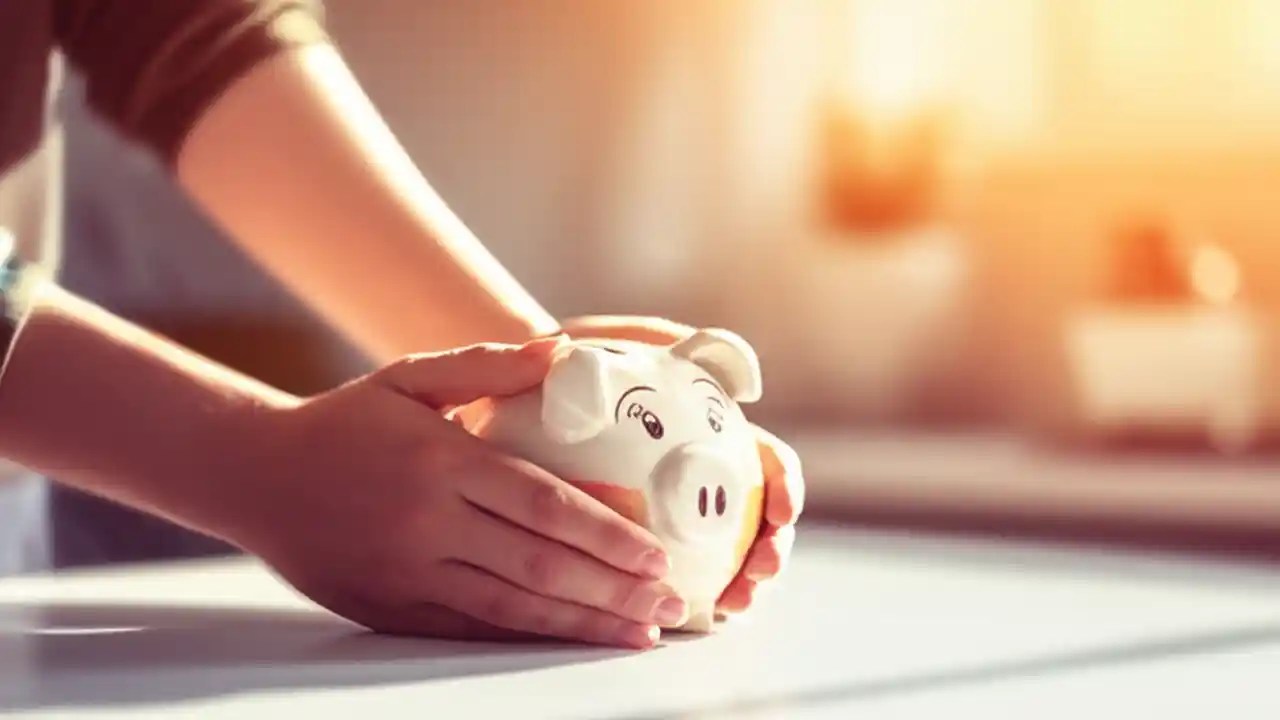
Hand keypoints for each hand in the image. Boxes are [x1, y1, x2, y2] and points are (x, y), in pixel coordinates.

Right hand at [228, 338, 686, 648]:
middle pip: (540, 564)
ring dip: (583, 623)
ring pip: (513, 607)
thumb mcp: (410, 378)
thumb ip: (488, 364)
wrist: (254, 475)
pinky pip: (472, 629)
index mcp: (443, 461)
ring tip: (639, 631)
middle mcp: (429, 522)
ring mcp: (410, 572)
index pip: (545, 504)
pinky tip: (570, 639)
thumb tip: (565, 351)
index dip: (609, 535)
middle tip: (670, 600)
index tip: (657, 553)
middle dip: (614, 587)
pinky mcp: (392, 608)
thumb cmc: (343, 422)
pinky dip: (528, 637)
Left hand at [557, 315, 804, 615]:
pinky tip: (683, 612)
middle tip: (758, 574)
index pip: (768, 459)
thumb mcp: (617, 339)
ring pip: (725, 551)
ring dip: (739, 580)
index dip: (785, 487)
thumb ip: (660, 344)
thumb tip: (741, 379)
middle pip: (757, 515)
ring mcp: (675, 502)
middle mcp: (703, 468)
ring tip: (731, 603)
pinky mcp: (641, 530)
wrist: (523, 386)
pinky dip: (690, 591)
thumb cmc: (576, 359)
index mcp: (713, 428)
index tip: (780, 512)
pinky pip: (674, 567)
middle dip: (770, 550)